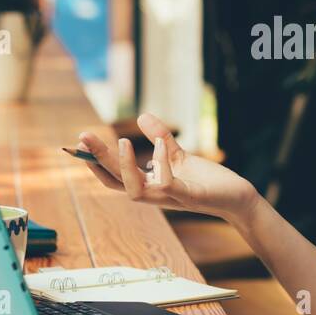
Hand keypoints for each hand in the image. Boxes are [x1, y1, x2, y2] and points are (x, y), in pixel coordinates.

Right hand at [73, 112, 259, 223]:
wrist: (236, 197)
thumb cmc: (206, 180)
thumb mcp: (178, 155)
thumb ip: (160, 138)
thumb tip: (141, 116)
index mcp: (147, 184)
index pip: (112, 177)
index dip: (94, 162)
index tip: (79, 142)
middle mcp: (153, 194)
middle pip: (116, 181)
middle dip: (97, 159)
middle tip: (83, 136)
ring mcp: (170, 198)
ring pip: (134, 190)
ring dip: (125, 165)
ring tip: (123, 140)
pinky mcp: (189, 197)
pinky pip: (167, 184)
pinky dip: (161, 163)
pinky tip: (163, 144)